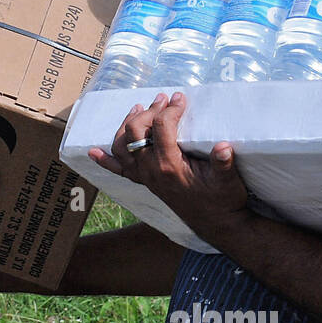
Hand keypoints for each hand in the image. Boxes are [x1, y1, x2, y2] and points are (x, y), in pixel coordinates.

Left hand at [91, 92, 250, 244]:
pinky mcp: (145, 183)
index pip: (161, 127)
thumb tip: (224, 146)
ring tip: (138, 108)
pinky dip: (105, 160)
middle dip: (148, 111)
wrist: (217, 225)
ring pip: (122, 147)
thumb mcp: (228, 181)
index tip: (180, 97)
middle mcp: (151, 171)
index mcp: (169, 166)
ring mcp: (145, 177)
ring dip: (126, 125)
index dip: (171, 109)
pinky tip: (93, 151)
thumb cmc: (224, 200)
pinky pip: (119, 170)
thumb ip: (223, 163)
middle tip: (163, 99)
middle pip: (136, 131)